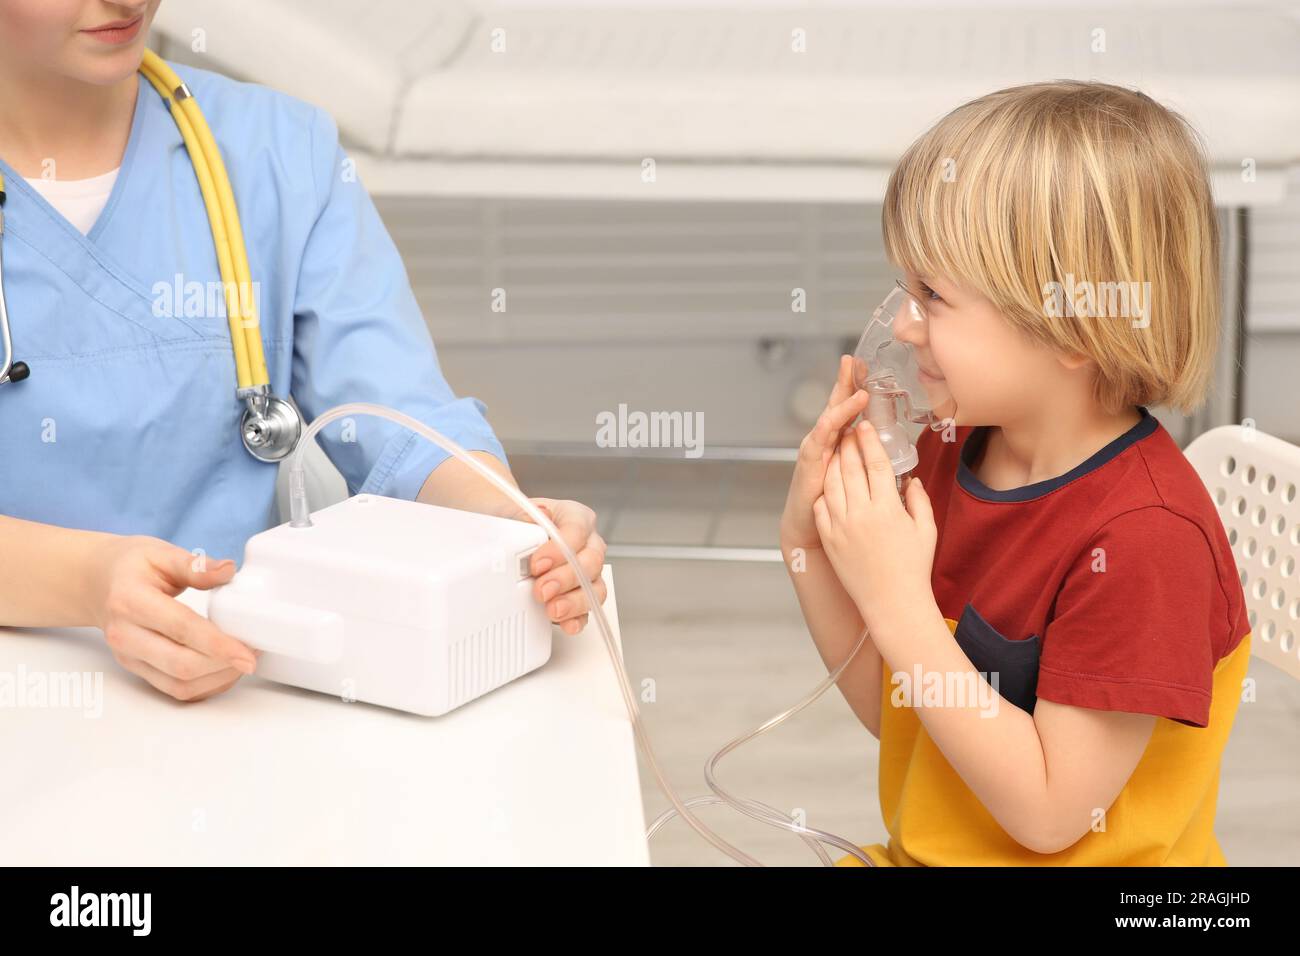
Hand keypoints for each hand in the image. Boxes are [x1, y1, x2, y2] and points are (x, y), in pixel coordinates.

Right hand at [87, 536, 258, 701]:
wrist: (96, 583)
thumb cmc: (130, 566)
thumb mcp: (160, 553)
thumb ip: (195, 566)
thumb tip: (228, 571)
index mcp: (130, 601)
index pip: (180, 628)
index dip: (218, 644)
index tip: (248, 653)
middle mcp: (125, 635)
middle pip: (181, 664)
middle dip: (224, 664)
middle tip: (254, 652)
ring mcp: (129, 656)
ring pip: (179, 684)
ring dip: (218, 678)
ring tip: (243, 660)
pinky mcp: (136, 669)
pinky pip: (174, 690)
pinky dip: (205, 686)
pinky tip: (225, 671)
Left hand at [512, 498, 607, 634]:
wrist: (509, 537)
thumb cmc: (517, 523)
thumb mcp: (515, 512)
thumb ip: (524, 516)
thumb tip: (534, 518)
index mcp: (576, 518)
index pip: (578, 531)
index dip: (559, 550)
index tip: (537, 563)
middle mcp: (587, 545)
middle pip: (591, 562)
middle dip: (566, 579)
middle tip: (541, 589)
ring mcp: (587, 572)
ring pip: (596, 589)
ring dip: (574, 602)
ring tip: (552, 609)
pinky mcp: (580, 595)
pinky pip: (588, 610)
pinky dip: (577, 619)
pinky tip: (565, 623)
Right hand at [780, 354, 871, 551]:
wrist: (811, 531)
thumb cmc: (839, 510)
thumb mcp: (863, 484)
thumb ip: (879, 471)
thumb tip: (909, 469)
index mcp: (843, 445)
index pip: (853, 412)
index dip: (861, 391)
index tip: (873, 371)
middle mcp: (828, 442)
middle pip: (838, 405)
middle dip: (846, 381)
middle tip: (854, 359)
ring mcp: (817, 449)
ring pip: (831, 415)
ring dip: (842, 397)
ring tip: (855, 380)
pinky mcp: (811, 460)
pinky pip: (822, 436)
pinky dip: (832, 421)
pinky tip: (843, 411)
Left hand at [812, 420, 937, 634]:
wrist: (892, 602)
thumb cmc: (913, 568)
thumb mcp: (925, 530)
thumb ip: (919, 500)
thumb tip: (910, 480)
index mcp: (887, 508)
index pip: (875, 464)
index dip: (869, 441)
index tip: (865, 426)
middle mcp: (861, 514)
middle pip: (850, 468)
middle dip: (848, 445)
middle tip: (849, 431)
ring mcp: (841, 526)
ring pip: (832, 484)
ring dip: (833, 463)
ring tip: (837, 451)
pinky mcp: (829, 539)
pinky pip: (821, 507)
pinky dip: (824, 492)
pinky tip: (828, 483)